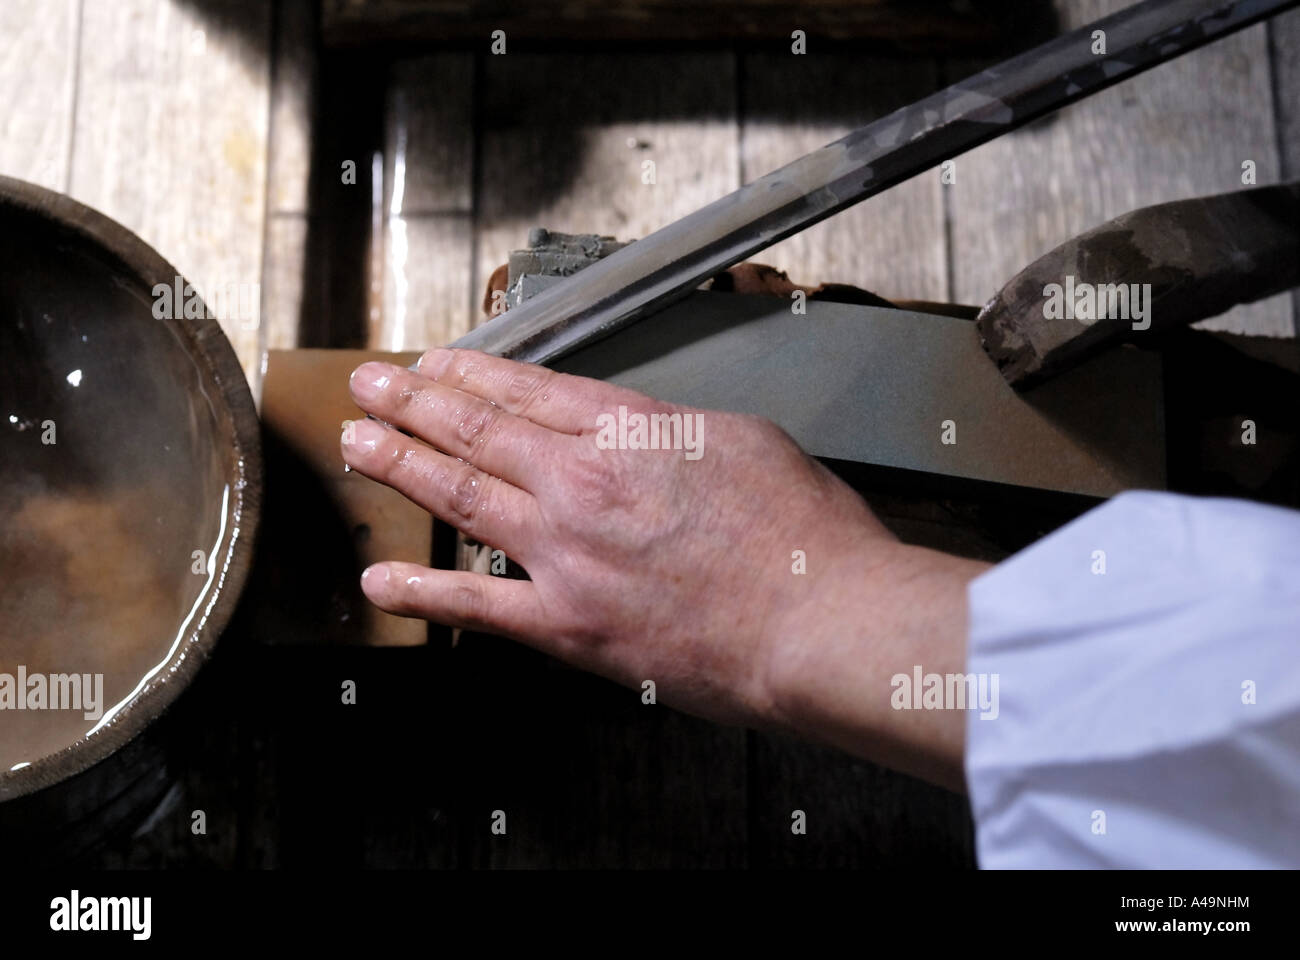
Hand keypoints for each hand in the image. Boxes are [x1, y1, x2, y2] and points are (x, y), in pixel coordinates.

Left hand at [342, 349, 986, 788]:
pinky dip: (421, 591)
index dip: (470, 372)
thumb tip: (640, 431)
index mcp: (629, 429)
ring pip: (461, 495)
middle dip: (412, 402)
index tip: (434, 364)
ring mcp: (565, 552)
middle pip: (477, 429)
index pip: (527, 388)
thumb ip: (674, 431)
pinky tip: (379, 578)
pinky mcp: (566, 623)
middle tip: (369, 387)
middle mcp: (581, 480)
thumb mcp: (745, 441)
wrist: (820, 619)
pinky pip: (476, 606)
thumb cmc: (803, 534)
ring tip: (358, 443)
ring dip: (400, 464)